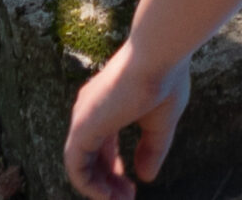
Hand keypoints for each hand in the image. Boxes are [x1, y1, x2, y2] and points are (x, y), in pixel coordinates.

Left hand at [63, 39, 191, 196]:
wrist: (159, 55)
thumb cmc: (164, 78)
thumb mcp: (161, 121)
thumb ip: (151, 149)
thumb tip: (145, 178)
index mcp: (106, 103)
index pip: (102, 144)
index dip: (114, 169)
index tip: (134, 187)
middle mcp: (90, 109)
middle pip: (91, 158)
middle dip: (108, 183)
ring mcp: (83, 118)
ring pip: (81, 166)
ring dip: (100, 190)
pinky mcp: (81, 128)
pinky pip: (76, 168)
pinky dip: (90, 187)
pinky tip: (108, 197)